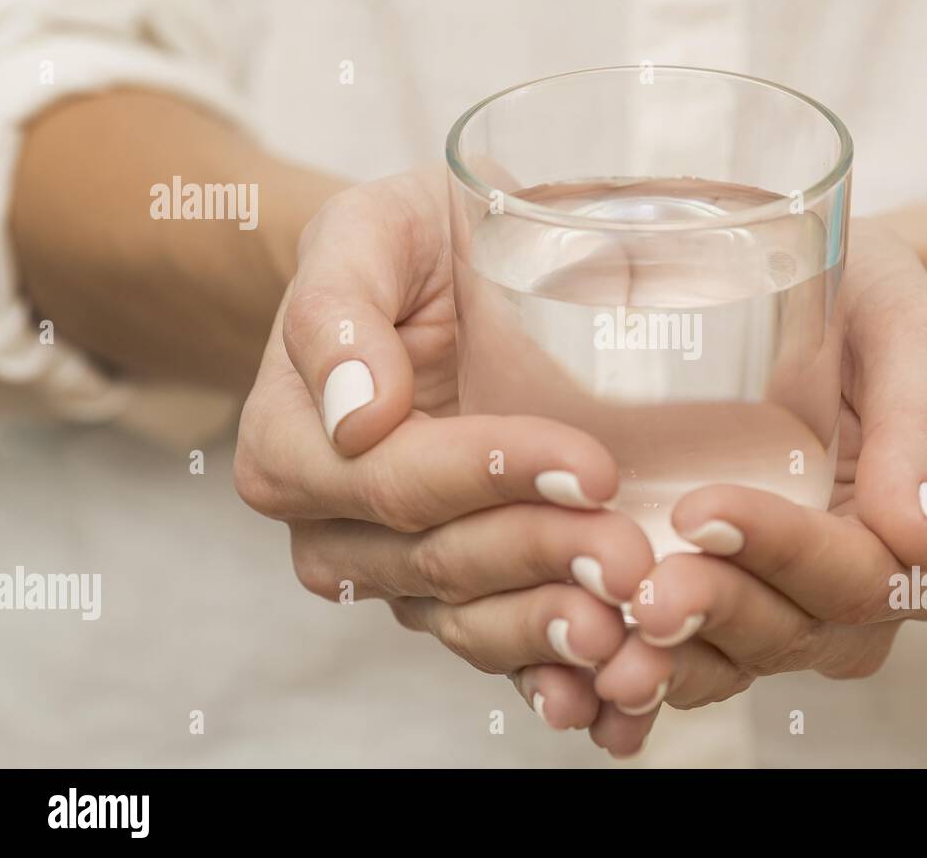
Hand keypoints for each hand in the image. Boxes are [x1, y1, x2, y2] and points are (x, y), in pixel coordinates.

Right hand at [233, 172, 663, 749]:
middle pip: (440, 561)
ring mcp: (396, 570)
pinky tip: (611, 695)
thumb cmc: (408, 246)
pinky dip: (553, 678)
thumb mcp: (369, 231)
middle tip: (631, 558)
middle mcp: (336, 525)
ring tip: (627, 633)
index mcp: (294, 445)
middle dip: (541, 560)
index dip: (492, 479)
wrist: (441, 280)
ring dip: (550, 634)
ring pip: (469, 620)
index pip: (397, 480)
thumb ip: (338, 308)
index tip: (591, 467)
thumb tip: (354, 412)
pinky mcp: (457, 592)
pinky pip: (497, 648)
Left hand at [528, 225, 926, 743]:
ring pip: (742, 658)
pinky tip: (587, 667)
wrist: (825, 302)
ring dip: (676, 659)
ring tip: (606, 635)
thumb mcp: (906, 332)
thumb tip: (925, 540)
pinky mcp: (734, 600)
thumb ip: (919, 421)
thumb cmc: (871, 304)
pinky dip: (647, 666)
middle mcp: (864, 591)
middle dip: (719, 611)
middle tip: (643, 591)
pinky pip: (697, 656)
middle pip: (800, 630)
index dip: (784, 552)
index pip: (865, 574)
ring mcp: (795, 604)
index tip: (700, 509)